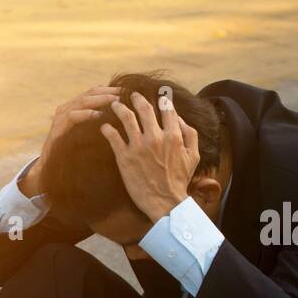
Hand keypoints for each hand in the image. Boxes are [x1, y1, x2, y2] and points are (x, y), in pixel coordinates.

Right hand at [20, 86, 122, 196]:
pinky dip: (86, 114)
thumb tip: (123, 118)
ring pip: (83, 101)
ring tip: (116, 102)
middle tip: (125, 94)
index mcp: (75, 108)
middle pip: (91, 93)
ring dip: (101, 100)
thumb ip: (100, 124)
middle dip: (109, 92)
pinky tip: (99, 115)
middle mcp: (67, 109)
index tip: (128, 92)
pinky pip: (72, 117)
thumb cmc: (73, 154)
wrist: (50, 170)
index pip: (96, 92)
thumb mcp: (88, 136)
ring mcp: (60, 118)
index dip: (112, 90)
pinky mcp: (57, 129)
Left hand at [100, 93, 200, 223]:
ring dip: (119, 108)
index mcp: (173, 135)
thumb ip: (189, 134)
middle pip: (144, 109)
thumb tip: (179, 117)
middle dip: (137, 98)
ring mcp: (138, 147)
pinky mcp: (124, 158)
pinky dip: (107, 129)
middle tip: (131, 94)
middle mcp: (155, 137)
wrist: (165, 202)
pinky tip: (104, 126)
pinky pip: (113, 137)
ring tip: (114, 105)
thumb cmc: (179, 180)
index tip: (156, 96)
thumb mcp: (193, 156)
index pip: (166, 109)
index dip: (161, 100)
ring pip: (126, 118)